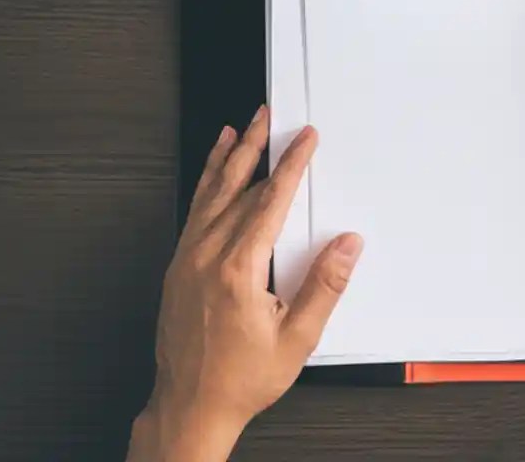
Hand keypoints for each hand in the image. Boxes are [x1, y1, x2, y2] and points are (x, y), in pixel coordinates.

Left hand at [128, 107, 363, 461]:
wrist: (191, 407)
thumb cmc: (241, 378)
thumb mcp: (297, 338)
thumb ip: (324, 286)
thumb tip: (347, 245)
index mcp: (237, 271)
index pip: (270, 203)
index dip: (291, 166)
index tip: (304, 140)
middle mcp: (206, 258)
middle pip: (237, 189)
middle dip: (258, 148)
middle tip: (270, 117)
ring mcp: (187, 262)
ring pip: (209, 197)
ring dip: (226, 159)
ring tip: (238, 130)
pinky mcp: (177, 270)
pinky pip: (193, 215)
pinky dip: (204, 187)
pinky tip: (210, 176)